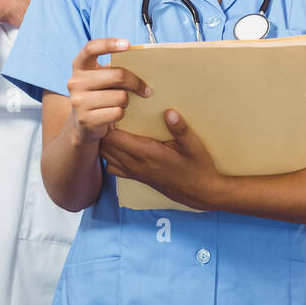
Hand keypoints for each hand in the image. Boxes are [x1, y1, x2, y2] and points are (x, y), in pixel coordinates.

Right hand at [67, 38, 150, 143]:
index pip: (91, 48)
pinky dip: (121, 113)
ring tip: (122, 103)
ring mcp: (78, 101)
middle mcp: (76, 82)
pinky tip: (116, 114)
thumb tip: (144, 66)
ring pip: (120, 97)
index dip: (109, 44)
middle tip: (146, 89)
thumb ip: (114, 69)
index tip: (128, 44)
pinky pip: (117, 112)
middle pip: (117, 75)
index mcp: (80, 66)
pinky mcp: (86, 119)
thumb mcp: (102, 78)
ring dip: (127, 101)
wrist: (82, 124)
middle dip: (136, 82)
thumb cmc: (99, 95)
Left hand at [99, 110, 220, 209]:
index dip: (109, 123)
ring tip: (115, 128)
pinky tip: (121, 146)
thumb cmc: (198, 168)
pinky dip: (110, 156)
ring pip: (106, 157)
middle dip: (104, 130)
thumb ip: (181, 130)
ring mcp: (135, 172)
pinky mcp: (137, 177)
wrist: (200, 193)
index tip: (116, 111)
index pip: (113, 138)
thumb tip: (169, 112)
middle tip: (114, 115)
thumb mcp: (194, 146)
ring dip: (106, 143)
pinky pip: (112, 167)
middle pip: (105, 146)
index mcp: (147, 154)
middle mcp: (136, 164)